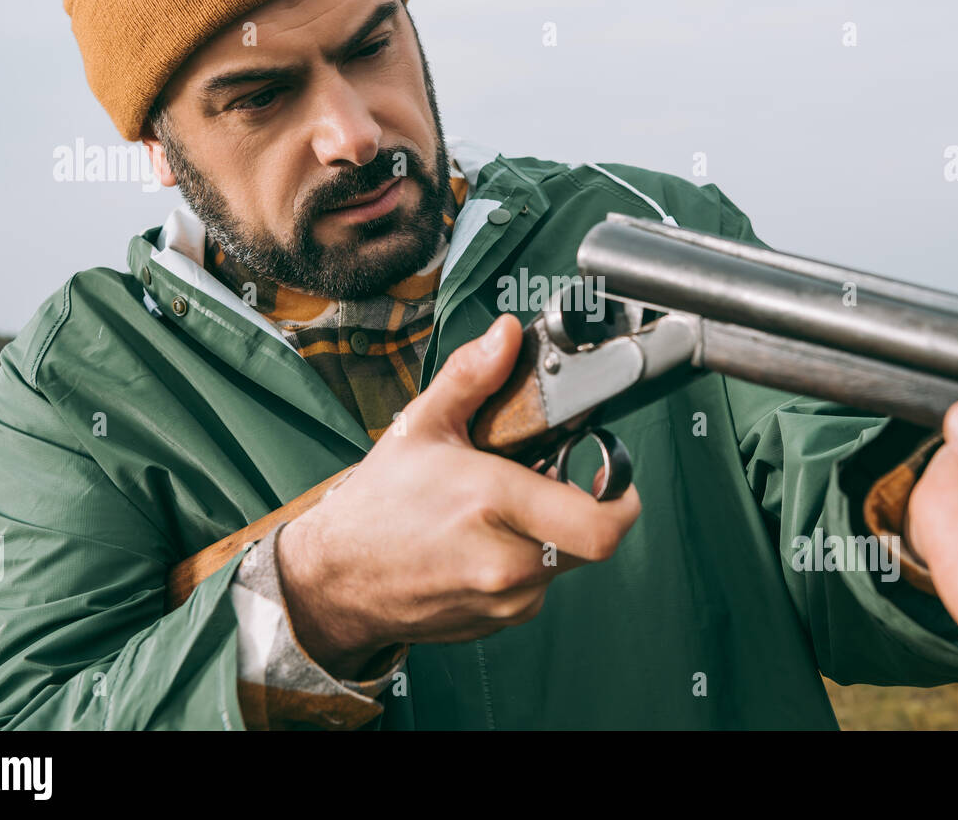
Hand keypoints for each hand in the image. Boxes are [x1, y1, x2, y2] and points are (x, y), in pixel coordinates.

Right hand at [275, 313, 641, 678]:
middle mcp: (506, 562)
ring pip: (564, 563)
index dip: (623, 499)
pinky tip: (484, 542)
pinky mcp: (499, 622)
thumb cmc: (376, 504)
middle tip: (547, 482)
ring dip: (550, 536)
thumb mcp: (420, 426)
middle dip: (580, 508)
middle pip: (590, 539)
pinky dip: (526, 564)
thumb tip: (506, 336)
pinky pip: (537, 589)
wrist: (333, 580)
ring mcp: (505, 600)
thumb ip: (472, 376)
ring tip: (502, 512)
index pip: (601, 523)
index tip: (612, 474)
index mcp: (493, 504)